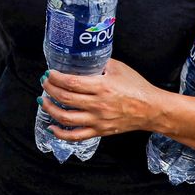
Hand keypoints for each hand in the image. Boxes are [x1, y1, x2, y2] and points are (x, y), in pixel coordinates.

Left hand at [38, 59, 166, 140]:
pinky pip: (75, 136)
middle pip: (64, 98)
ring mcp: (98, 120)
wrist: (151, 109)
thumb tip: (81, 58)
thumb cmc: (136, 86)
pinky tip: (51, 127)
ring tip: (43, 101)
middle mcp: (98, 105)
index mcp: (102, 87)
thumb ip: (99, 63)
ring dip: (49, 109)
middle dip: (49, 89)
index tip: (48, 73)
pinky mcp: (100, 131)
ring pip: (65, 118)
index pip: (71, 82)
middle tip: (44, 83)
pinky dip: (60, 133)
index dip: (55, 78)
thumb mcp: (118, 68)